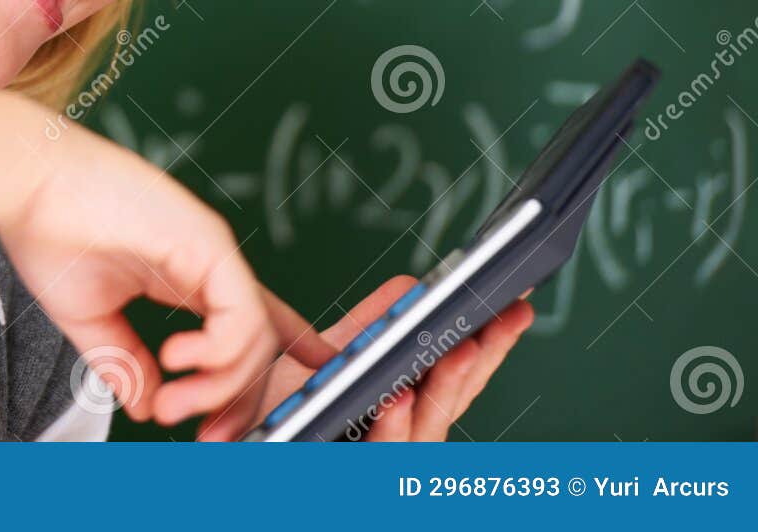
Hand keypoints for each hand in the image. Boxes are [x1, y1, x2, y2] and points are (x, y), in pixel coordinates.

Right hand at [0, 125, 330, 424]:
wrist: (26, 182)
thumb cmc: (49, 227)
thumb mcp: (90, 314)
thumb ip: (123, 360)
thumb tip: (146, 405)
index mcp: (184, 272)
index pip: (248, 315)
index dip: (287, 342)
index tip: (311, 368)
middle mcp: (208, 260)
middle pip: (258, 342)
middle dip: (239, 402)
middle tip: (210, 439)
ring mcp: (212, 250)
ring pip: (254, 336)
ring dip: (217, 387)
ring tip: (172, 404)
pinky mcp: (207, 243)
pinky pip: (242, 314)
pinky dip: (217, 352)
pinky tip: (176, 358)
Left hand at [194, 275, 535, 440]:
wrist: (244, 443)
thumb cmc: (289, 406)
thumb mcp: (334, 359)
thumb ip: (371, 328)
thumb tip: (410, 286)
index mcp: (406, 405)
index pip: (458, 375)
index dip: (490, 342)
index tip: (516, 304)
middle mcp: (403, 436)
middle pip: (454, 399)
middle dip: (484, 360)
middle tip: (505, 318)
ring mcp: (383, 459)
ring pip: (425, 430)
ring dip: (444, 390)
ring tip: (457, 351)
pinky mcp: (354, 473)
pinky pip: (376, 458)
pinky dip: (391, 430)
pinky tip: (395, 400)